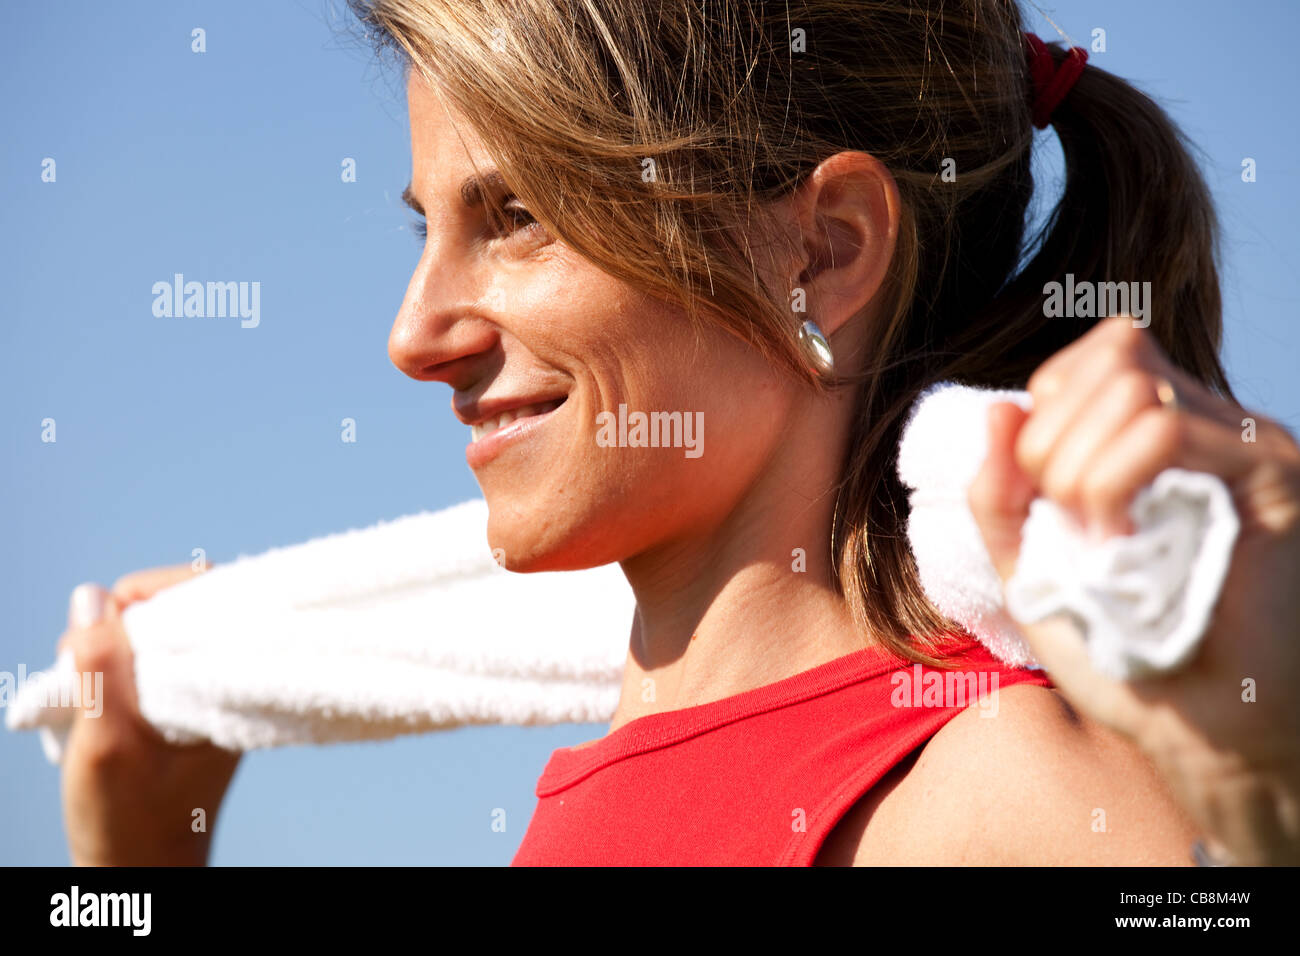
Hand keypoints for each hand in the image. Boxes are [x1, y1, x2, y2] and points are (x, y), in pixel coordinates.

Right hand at [59, 565, 240, 865]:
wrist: (141, 868)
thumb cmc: (128, 817)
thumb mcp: (105, 744)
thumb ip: (100, 667)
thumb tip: (92, 595)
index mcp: (228, 680)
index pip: (210, 591)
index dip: (153, 591)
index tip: (107, 618)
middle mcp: (226, 676)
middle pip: (179, 605)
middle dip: (121, 618)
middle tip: (80, 658)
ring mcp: (206, 687)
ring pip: (159, 631)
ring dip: (112, 644)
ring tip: (80, 686)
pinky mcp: (184, 701)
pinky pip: (152, 657)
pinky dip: (116, 663)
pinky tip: (93, 694)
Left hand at [968, 316, 1299, 863]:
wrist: (1194, 733)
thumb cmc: (1120, 654)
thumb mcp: (1029, 566)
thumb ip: (1000, 493)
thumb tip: (999, 409)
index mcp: (1164, 431)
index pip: (1099, 353)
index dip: (1047, 407)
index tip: (1042, 492)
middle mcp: (1214, 424)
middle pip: (1111, 355)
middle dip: (1050, 440)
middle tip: (1064, 522)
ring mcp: (1248, 446)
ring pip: (1133, 387)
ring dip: (1078, 470)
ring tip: (1097, 543)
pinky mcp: (1272, 479)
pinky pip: (1165, 431)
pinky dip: (1112, 484)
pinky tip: (1120, 544)